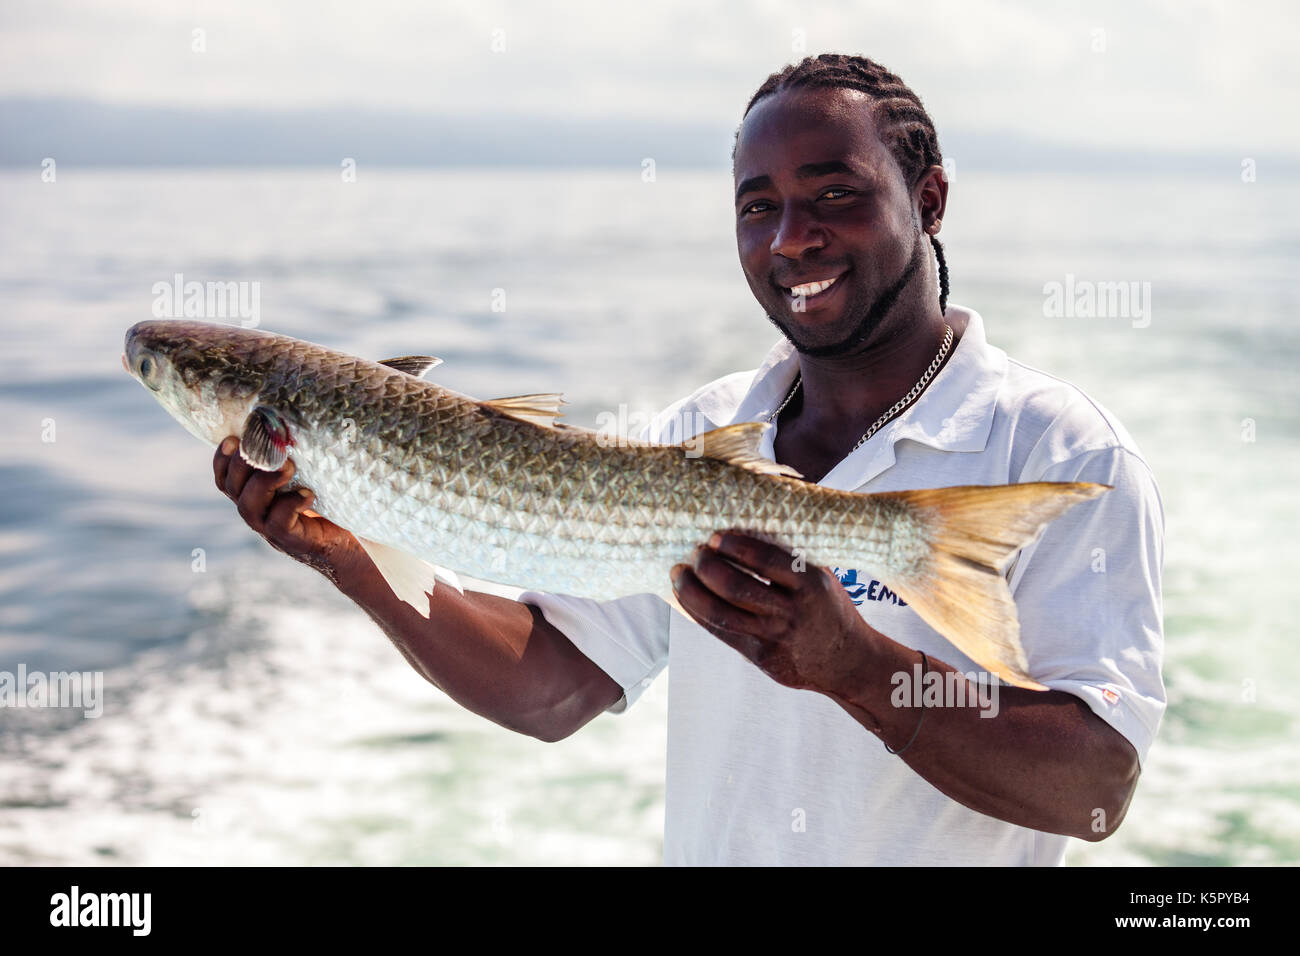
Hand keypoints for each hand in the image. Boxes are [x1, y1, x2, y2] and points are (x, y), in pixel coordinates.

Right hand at [213, 436, 363, 581]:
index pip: (226, 478)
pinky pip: (278, 524)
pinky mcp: (292, 540)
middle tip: (268, 446)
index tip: (232, 438)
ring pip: (249, 506)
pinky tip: (308, 493)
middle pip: (232, 488)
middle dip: (244, 463)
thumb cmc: (333, 505)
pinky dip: (289, 505)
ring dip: (264, 482)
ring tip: (288, 467)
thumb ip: (300, 455)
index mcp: (257, 496)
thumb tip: (303, 416)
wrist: (351, 544)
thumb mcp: (312, 476)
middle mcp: (259, 513)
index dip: (222, 459)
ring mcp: (272, 530)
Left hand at [670, 532, 876, 695]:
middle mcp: (792, 612)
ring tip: (679, 574)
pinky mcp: (761, 657)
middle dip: (707, 567)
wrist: (847, 661)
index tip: (715, 537)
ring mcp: (775, 637)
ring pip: (721, 614)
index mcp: (811, 584)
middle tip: (695, 553)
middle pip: (736, 588)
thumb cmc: (828, 608)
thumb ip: (791, 556)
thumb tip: (752, 519)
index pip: (766, 560)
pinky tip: (685, 598)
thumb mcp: (821, 576)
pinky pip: (720, 633)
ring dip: (692, 591)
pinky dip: (696, 613)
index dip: (735, 546)